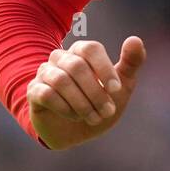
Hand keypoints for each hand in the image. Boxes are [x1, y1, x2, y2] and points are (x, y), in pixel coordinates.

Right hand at [27, 36, 145, 149]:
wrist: (76, 131)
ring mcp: (45, 73)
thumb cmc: (100, 102)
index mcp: (82, 51)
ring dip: (81, 102)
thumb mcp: (122, 85)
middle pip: (77, 66)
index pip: (91, 49)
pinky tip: (75, 117)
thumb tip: (135, 39)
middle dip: (95, 92)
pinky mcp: (34, 91)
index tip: (116, 90)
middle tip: (107, 111)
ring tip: (94, 117)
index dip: (105, 68)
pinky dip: (65, 108)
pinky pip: (46, 94)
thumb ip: (131, 62)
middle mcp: (61, 58)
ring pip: (61, 80)